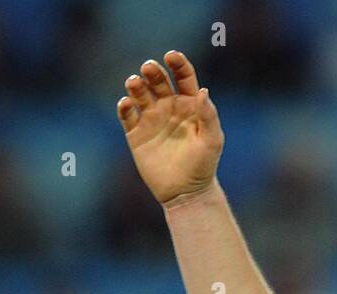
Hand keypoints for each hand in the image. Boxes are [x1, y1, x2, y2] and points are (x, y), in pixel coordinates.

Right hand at [117, 50, 223, 205]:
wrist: (186, 193)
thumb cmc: (203, 166)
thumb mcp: (212, 141)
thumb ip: (208, 116)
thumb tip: (203, 91)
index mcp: (188, 104)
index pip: (183, 76)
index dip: (177, 63)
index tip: (171, 56)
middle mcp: (168, 107)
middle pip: (158, 81)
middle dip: (153, 72)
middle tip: (148, 68)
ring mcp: (151, 119)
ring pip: (140, 94)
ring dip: (136, 85)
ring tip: (134, 83)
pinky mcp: (136, 134)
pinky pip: (127, 116)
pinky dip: (124, 107)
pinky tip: (126, 104)